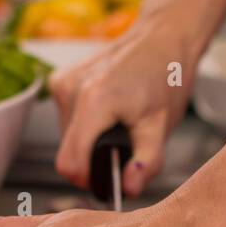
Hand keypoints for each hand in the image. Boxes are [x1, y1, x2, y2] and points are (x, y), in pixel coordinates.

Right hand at [49, 11, 195, 196]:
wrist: (161, 37)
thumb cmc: (165, 77)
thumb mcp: (162, 126)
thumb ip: (146, 162)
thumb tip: (128, 189)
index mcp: (94, 101)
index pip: (71, 164)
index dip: (90, 180)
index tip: (112, 177)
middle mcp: (71, 90)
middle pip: (68, 154)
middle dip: (93, 162)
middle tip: (123, 150)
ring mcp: (62, 83)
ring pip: (66, 139)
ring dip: (89, 143)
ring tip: (119, 126)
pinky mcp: (60, 80)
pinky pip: (66, 121)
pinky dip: (85, 126)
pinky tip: (108, 113)